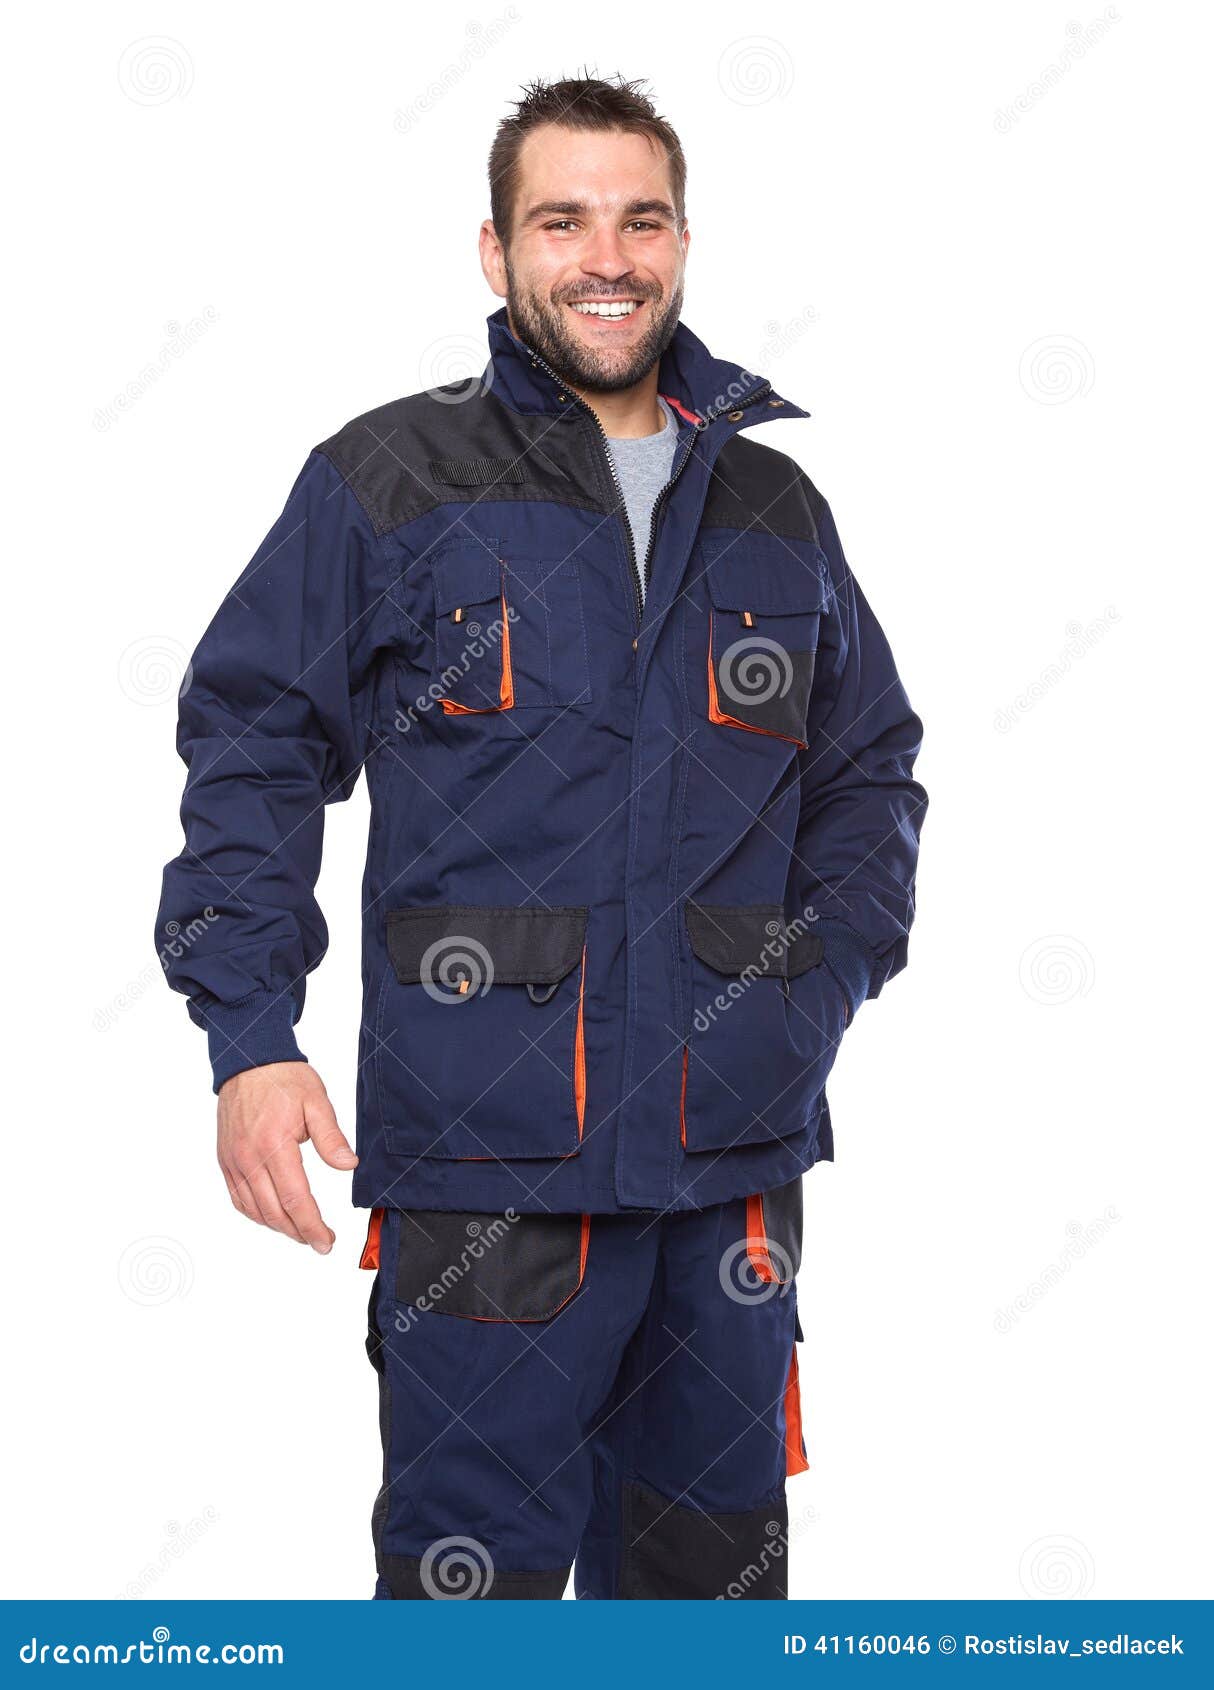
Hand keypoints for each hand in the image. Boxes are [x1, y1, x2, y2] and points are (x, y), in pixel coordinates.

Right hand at [217, 1063, 357, 1251]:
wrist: (248, 1060)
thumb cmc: (283, 1079)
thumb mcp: (316, 1101)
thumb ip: (331, 1137)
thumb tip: (348, 1166)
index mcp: (273, 1145)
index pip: (294, 1198)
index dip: (312, 1225)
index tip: (326, 1241)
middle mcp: (248, 1158)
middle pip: (273, 1212)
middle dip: (299, 1233)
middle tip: (320, 1242)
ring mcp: (233, 1161)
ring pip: (254, 1210)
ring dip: (278, 1227)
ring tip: (301, 1232)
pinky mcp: (225, 1160)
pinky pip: (238, 1198)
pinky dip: (256, 1214)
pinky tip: (273, 1216)